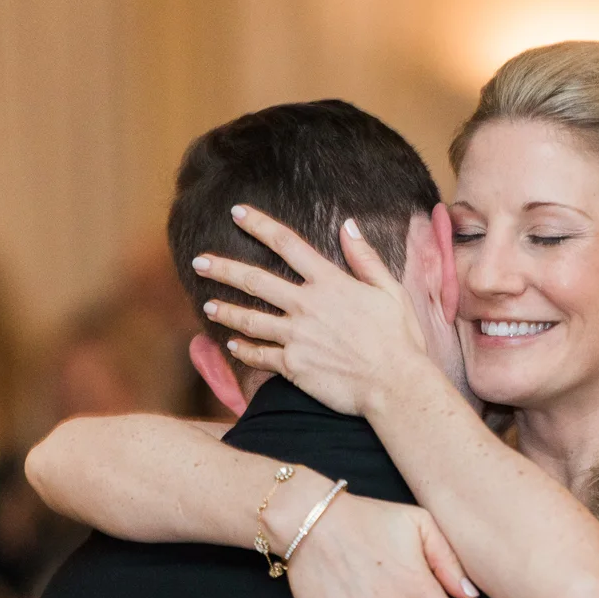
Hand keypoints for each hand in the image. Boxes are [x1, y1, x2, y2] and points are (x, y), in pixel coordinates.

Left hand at [192, 205, 425, 415]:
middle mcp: (307, 305)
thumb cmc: (400, 339)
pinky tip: (232, 345)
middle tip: (199, 262)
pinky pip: (259, 356)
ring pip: (249, 319)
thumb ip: (365, 258)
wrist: (395, 384)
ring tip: (209, 304)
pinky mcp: (293, 366)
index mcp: (330, 283)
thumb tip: (348, 226)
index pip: (287, 244)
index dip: (259, 225)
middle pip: (254, 280)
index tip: (237, 213)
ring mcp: (296, 336)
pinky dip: (243, 350)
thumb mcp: (390, 291)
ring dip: (226, 310)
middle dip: (222, 268)